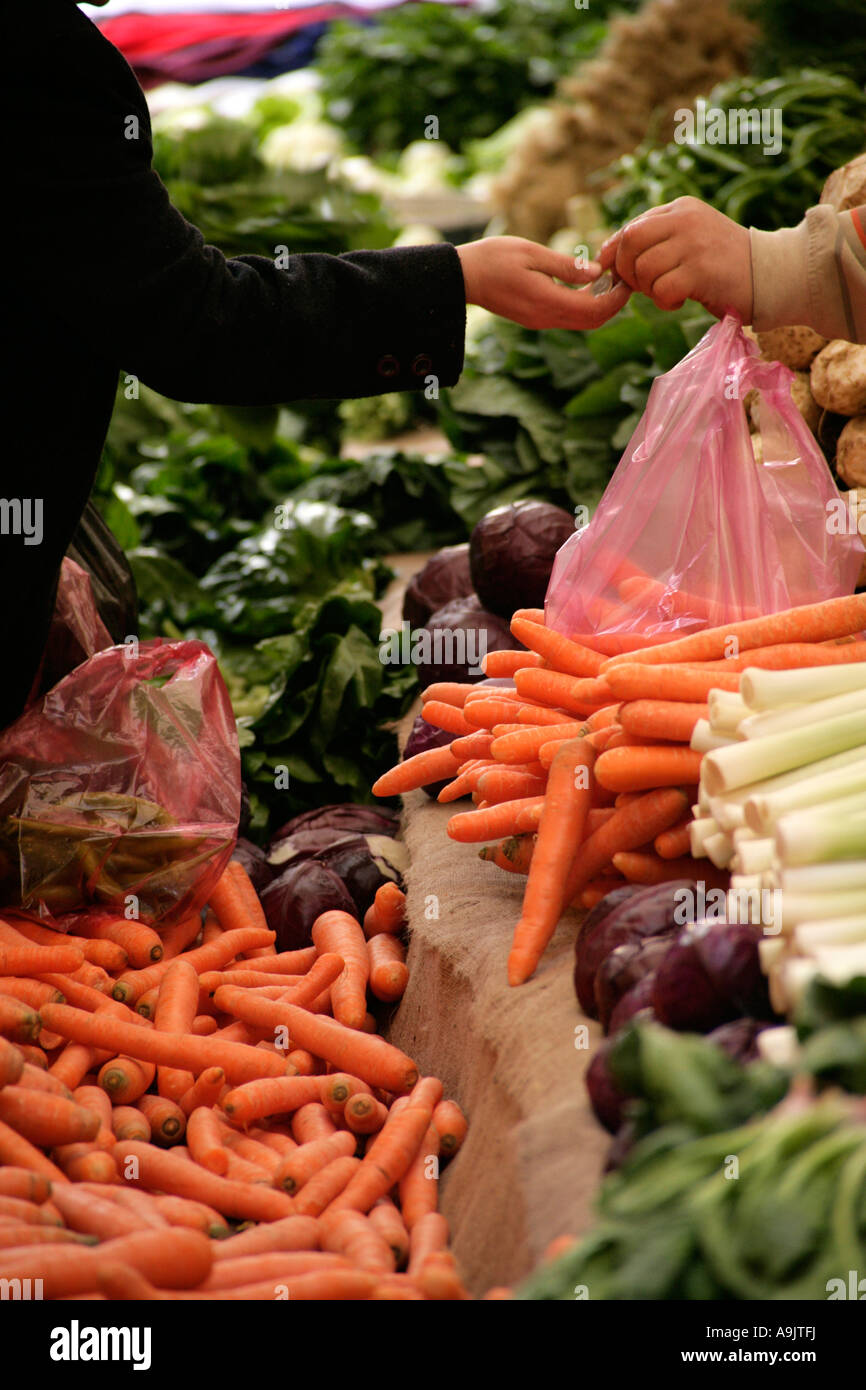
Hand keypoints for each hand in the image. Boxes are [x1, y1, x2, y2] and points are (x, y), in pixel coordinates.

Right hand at [457, 235, 631, 330]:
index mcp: (547, 302)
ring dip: (599, 304)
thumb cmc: (494, 259)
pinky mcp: (535, 318)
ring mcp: (540, 321)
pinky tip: (587, 285)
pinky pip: (568, 317)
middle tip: (624, 278)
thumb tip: (597, 272)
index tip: (626, 278)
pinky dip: (584, 304)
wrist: (463, 277)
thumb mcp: (532, 253)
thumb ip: (566, 265)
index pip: (595, 310)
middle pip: (592, 321)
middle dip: (613, 304)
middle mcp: (546, 318)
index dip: (616, 298)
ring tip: (609, 278)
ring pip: (581, 321)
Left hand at [599, 197, 752, 320]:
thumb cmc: (724, 264)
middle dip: (627, 272)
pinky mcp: (701, 271)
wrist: (772, 273)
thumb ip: (656, 241)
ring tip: (669, 293)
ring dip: (649, 290)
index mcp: (681, 209)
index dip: (614, 254)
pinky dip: (665, 302)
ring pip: (644, 269)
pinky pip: (661, 290)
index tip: (612, 274)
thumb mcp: (690, 240)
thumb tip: (606, 255)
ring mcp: (694, 244)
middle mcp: (686, 220)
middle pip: (630, 244)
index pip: (630, 228)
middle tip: (644, 287)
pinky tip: (681, 301)